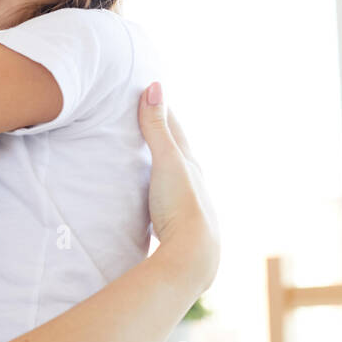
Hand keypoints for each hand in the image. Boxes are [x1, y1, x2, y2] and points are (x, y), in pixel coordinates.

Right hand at [137, 82, 219, 290]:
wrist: (193, 256)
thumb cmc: (181, 204)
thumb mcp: (166, 161)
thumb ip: (156, 127)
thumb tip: (154, 86)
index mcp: (191, 164)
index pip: (174, 129)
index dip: (162, 110)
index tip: (150, 93)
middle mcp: (194, 182)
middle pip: (177, 152)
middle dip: (163, 135)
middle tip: (147, 119)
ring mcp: (187, 204)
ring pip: (174, 177)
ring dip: (161, 165)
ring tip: (147, 157)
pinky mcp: (178, 225)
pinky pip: (166, 199)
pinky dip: (157, 189)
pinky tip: (152, 197)